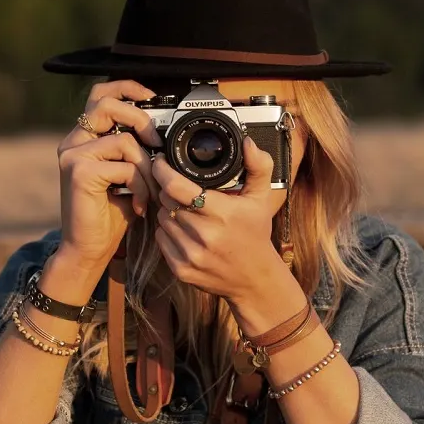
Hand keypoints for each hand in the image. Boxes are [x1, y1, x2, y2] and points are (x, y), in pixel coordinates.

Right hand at [56, 80, 162, 271]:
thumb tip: (162, 136)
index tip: (150, 95)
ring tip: (149, 191)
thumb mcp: (128, 176)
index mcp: (83, 139)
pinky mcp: (79, 172)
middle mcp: (73, 142)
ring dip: (146, 167)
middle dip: (140, 120)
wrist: (89, 249)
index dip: (125, 88)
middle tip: (155, 144)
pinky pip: (124, 166)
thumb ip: (137, 152)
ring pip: (124, 140)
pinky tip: (139, 204)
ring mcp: (73, 156)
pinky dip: (140, 186)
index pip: (99, 95)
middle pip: (107, 105)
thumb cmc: (110, 214)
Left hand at [152, 136, 293, 308]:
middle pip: (166, 201)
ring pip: (162, 219)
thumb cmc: (255, 235)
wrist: (255, 280)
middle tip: (179, 188)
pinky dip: (168, 231)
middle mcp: (205, 235)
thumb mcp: (261, 198)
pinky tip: (184, 229)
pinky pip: (161, 239)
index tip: (162, 161)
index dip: (163, 170)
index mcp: (223, 213)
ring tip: (186, 210)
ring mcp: (191, 254)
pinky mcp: (181, 270)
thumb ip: (258, 166)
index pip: (177, 187)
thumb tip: (247, 143)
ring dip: (169, 210)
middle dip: (169, 190)